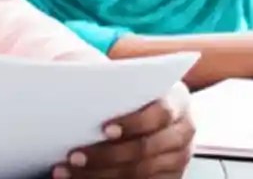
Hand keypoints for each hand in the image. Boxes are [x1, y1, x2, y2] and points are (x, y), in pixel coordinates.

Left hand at [53, 82, 194, 177]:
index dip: (133, 123)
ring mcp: (179, 158)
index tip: (103, 129)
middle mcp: (184, 130)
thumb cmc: (130, 94)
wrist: (144, 111)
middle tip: (74, 156)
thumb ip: (114, 86)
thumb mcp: (128, 84)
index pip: (160, 113)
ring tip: (67, 169)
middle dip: (107, 155)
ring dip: (99, 173)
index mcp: (178, 100)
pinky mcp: (170, 177)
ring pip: (139, 172)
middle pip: (146, 148)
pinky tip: (82, 178)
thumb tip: (78, 87)